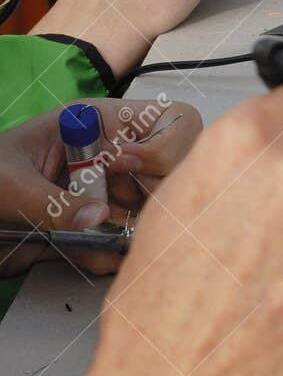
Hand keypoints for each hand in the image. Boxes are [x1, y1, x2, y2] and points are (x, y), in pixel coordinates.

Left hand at [0, 100, 201, 276]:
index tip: (128, 167)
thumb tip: (99, 218)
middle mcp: (113, 155)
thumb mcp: (12, 184)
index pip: (170, 120)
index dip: (161, 147)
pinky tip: (85, 254)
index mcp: (97, 124)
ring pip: (152, 212)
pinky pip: (123, 241)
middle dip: (152, 196)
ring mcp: (110, 190)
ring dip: (129, 232)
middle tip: (121, 214)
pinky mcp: (100, 223)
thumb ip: (52, 203)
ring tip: (100, 239)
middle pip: (172, 170)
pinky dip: (107, 255)